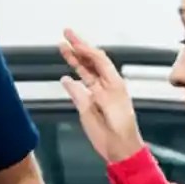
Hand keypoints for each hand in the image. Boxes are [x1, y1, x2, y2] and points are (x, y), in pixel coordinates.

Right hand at [58, 28, 144, 163]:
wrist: (122, 150)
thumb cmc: (118, 132)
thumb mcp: (100, 112)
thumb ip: (82, 96)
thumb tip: (67, 80)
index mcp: (113, 84)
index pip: (98, 59)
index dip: (85, 48)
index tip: (72, 39)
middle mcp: (106, 85)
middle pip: (92, 61)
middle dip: (79, 47)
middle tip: (66, 34)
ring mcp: (99, 94)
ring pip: (86, 71)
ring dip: (75, 60)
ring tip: (62, 47)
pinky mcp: (92, 104)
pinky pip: (81, 87)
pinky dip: (73, 79)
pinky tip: (65, 75)